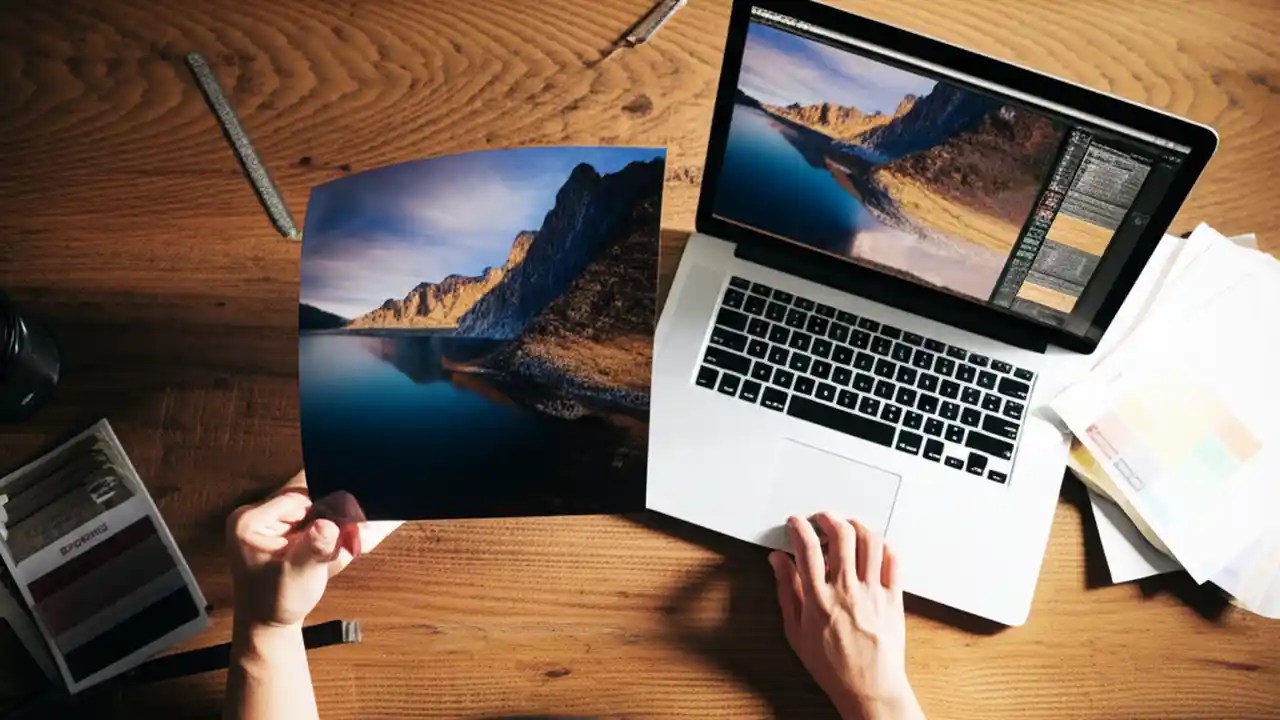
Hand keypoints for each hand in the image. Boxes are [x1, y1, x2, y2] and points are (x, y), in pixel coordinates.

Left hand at [226, 471, 392, 628]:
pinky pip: (308, 512)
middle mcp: (253, 512)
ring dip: (327, 522)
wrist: (267, 621)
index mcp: (249, 521)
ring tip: (326, 550)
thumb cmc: (277, 602)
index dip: (324, 510)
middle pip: (305, 494)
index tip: (337, 533)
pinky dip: (322, 527)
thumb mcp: (300, 576)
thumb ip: (315, 548)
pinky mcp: (276, 523)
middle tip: (335, 544)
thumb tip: (329, 524)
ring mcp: (264, 517)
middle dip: (328, 515)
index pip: (297, 496)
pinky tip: (321, 548)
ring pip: (310, 501)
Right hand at [769, 513, 923, 719]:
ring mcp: (873, 592)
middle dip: (828, 517)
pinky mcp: (894, 597)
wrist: (868, 687)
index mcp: (819, 599)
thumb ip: (786, 590)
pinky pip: (893, 559)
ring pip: (870, 540)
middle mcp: (847, 590)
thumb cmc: (831, 665)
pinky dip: (882, 544)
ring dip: (856, 525)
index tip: (796, 522)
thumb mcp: (795, 631)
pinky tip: (872, 546)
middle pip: (841, 534)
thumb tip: (778, 561)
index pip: (807, 548)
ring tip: (847, 526)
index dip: (799, 527)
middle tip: (821, 518)